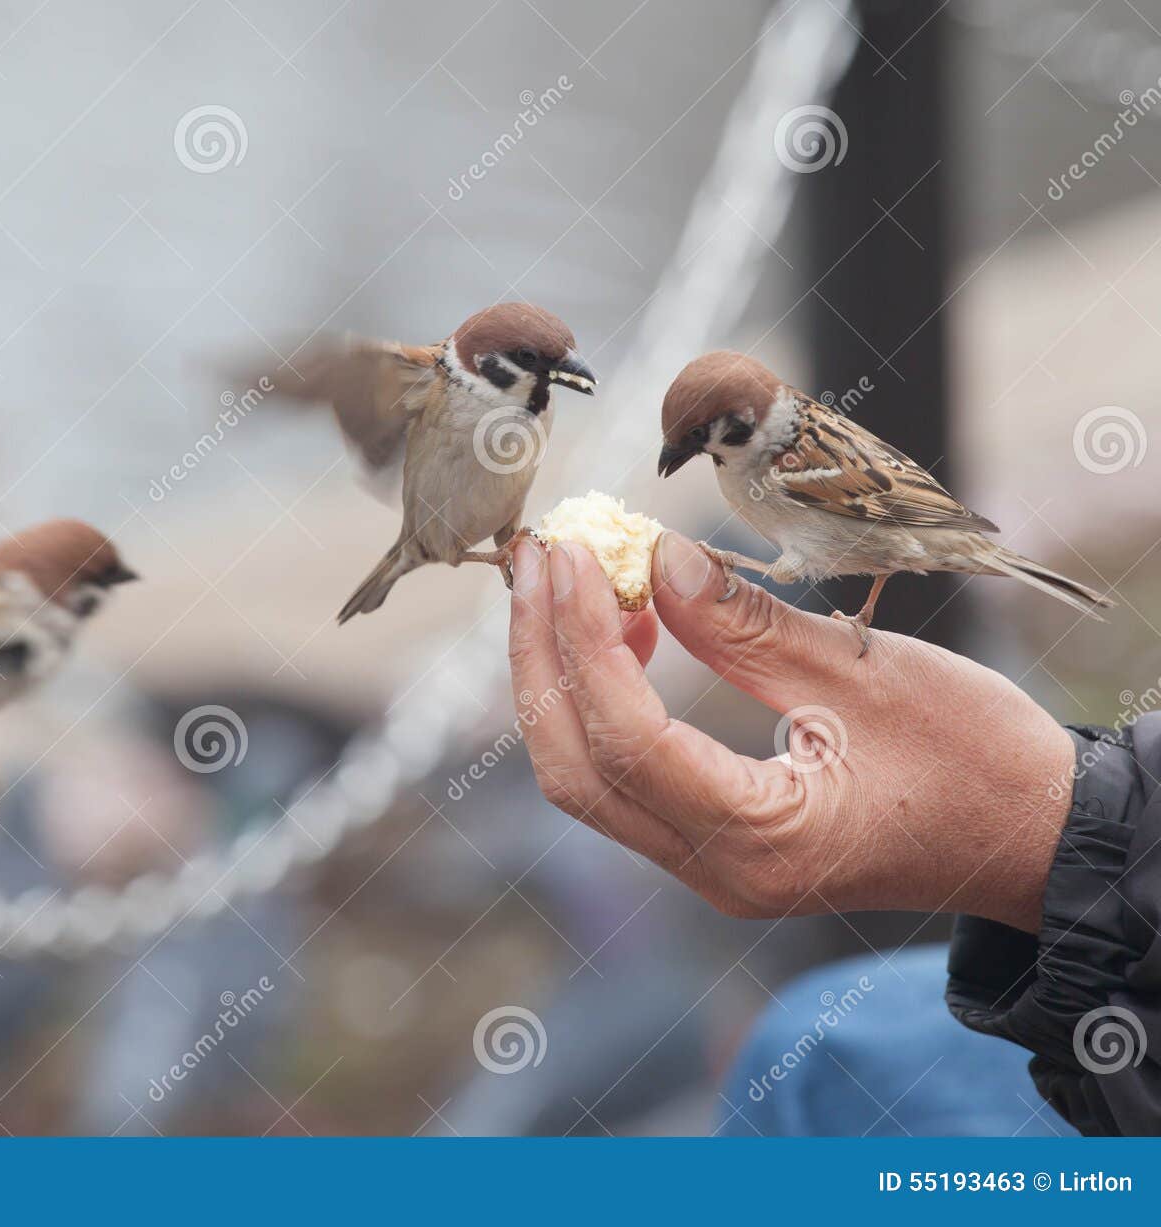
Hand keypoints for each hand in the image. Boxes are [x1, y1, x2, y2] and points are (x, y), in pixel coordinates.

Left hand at [508, 531, 1073, 931]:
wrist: (1031, 836)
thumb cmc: (978, 759)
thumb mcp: (866, 673)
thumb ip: (748, 624)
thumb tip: (658, 558)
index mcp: (759, 841)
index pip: (626, 739)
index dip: (582, 640)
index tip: (567, 555)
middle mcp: (715, 872)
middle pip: (574, 767)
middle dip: (542, 656)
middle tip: (538, 557)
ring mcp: (708, 866)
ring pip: (587, 775)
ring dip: (562, 676)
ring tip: (567, 579)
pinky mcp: (713, 843)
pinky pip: (623, 775)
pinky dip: (603, 700)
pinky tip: (627, 628)